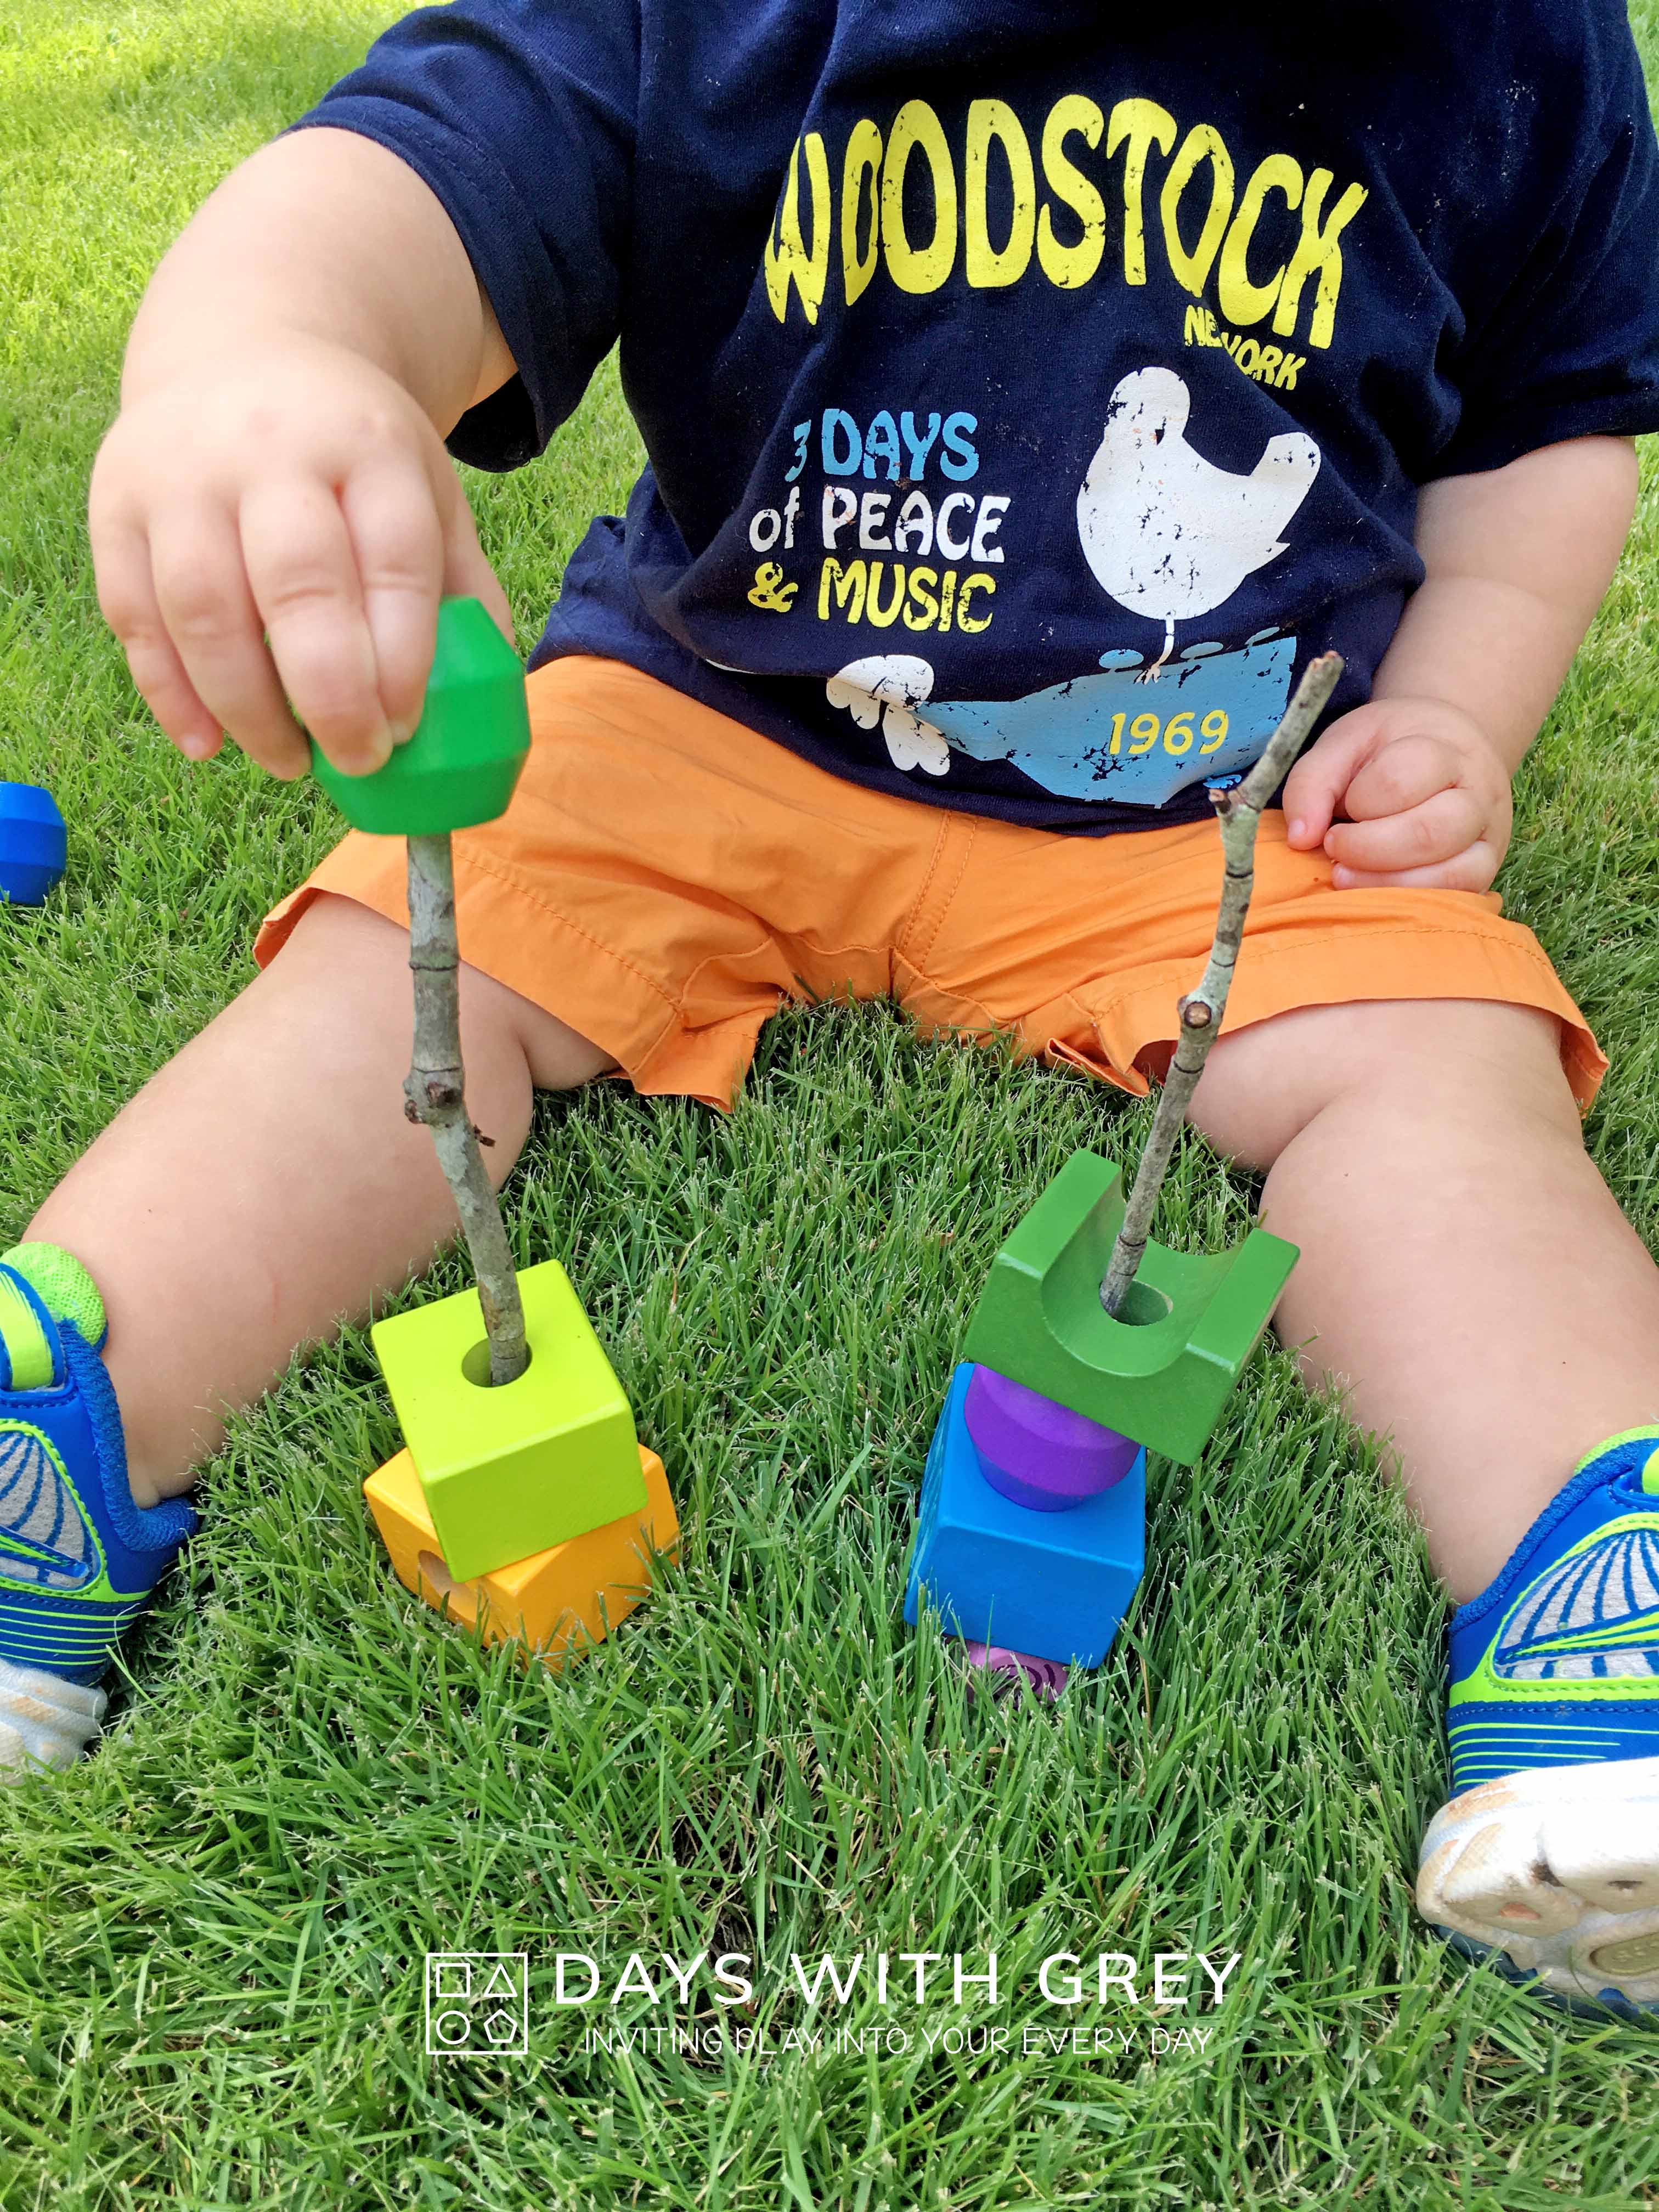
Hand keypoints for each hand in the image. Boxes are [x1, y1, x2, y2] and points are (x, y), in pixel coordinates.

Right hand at [89, 332, 510, 780]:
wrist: (239, 352)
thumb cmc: (348, 452)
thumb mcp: (424, 488)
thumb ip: (458, 585)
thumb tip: (479, 704)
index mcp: (365, 446)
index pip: (393, 563)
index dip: (401, 661)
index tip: (404, 728)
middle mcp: (266, 449)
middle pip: (296, 587)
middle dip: (330, 695)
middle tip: (357, 759)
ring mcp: (179, 473)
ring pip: (202, 609)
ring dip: (246, 708)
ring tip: (289, 761)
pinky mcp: (113, 503)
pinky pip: (132, 614)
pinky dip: (169, 693)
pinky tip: (208, 742)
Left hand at [1280, 695, 1513, 890]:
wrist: (1450, 747)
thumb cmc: (1391, 747)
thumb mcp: (1346, 743)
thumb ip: (1313, 782)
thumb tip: (1300, 839)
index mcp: (1443, 749)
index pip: (1401, 780)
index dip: (1361, 802)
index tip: (1340, 808)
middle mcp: (1478, 793)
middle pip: (1429, 834)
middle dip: (1368, 850)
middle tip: (1335, 848)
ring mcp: (1488, 836)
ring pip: (1450, 875)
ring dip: (1385, 884)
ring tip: (1346, 875)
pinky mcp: (1486, 869)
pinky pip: (1458, 897)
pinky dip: (1411, 902)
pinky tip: (1376, 891)